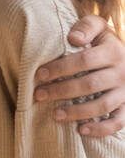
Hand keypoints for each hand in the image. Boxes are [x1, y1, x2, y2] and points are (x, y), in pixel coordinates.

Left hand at [34, 14, 124, 136]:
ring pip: (102, 105)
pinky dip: (101, 129)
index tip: (39, 75)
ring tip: (55, 114)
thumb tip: (73, 38)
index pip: (84, 61)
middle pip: (90, 84)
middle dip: (61, 91)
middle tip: (39, 95)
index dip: (60, 68)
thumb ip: (86, 27)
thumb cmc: (103, 43)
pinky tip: (81, 130)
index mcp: (114, 52)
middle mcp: (123, 73)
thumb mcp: (98, 28)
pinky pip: (118, 122)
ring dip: (77, 112)